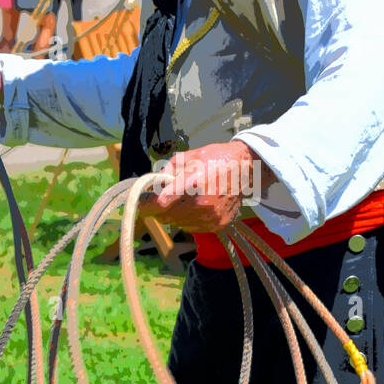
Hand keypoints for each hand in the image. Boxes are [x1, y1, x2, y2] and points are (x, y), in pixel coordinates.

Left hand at [139, 141, 270, 232]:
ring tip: (179, 200)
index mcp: (193, 183)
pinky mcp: (217, 225)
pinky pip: (191, 227)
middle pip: (166, 216)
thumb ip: (167, 171)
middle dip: (158, 209)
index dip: (145, 205)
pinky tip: (193, 207)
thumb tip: (152, 184)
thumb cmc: (216, 158)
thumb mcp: (189, 156)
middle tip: (157, 200)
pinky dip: (186, 219)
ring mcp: (210, 217)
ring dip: (172, 214)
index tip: (137, 203)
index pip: (161, 202)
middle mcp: (202, 204)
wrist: (246, 169)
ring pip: (177, 224)